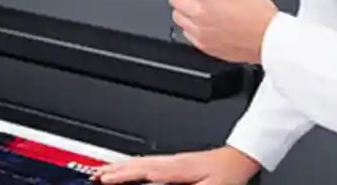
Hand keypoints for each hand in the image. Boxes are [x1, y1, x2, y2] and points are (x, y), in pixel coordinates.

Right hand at [93, 146, 260, 183]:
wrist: (240, 158)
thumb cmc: (228, 175)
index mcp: (177, 168)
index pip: (143, 171)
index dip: (122, 175)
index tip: (104, 178)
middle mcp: (172, 161)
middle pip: (137, 164)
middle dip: (114, 169)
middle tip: (95, 176)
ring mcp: (172, 160)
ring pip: (140, 162)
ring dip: (121, 166)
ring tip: (104, 172)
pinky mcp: (175, 163)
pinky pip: (147, 163)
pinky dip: (132, 165)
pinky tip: (128, 169)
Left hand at [169, 0, 277, 63]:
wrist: (267, 38)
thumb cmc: (256, 11)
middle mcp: (198, 12)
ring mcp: (199, 30)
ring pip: (177, 15)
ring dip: (184, 9)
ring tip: (201, 8)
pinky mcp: (202, 44)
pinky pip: (186, 32)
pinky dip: (191, 26)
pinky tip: (206, 23)